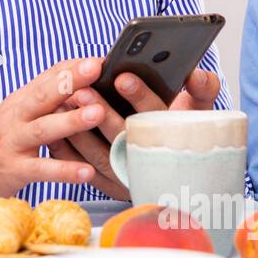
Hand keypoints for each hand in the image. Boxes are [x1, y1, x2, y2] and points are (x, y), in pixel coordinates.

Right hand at [0, 58, 105, 201]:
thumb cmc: (0, 138)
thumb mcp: (18, 112)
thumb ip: (45, 97)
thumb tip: (79, 76)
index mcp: (22, 100)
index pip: (48, 77)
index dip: (73, 67)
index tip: (100, 59)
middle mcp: (16, 117)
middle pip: (43, 95)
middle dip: (70, 81)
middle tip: (95, 69)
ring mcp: (14, 142)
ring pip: (43, 129)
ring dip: (71, 120)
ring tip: (97, 113)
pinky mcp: (13, 169)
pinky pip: (41, 170)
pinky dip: (64, 170)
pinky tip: (87, 172)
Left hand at [43, 61, 221, 200]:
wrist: (178, 171)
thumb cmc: (186, 129)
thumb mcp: (202, 110)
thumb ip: (203, 89)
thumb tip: (196, 73)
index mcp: (174, 138)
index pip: (157, 117)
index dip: (141, 97)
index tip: (122, 77)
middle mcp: (150, 160)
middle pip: (123, 138)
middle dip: (102, 115)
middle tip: (82, 91)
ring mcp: (128, 176)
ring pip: (99, 156)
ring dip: (79, 131)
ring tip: (63, 103)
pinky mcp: (108, 185)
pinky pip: (83, 169)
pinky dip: (67, 149)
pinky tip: (55, 126)